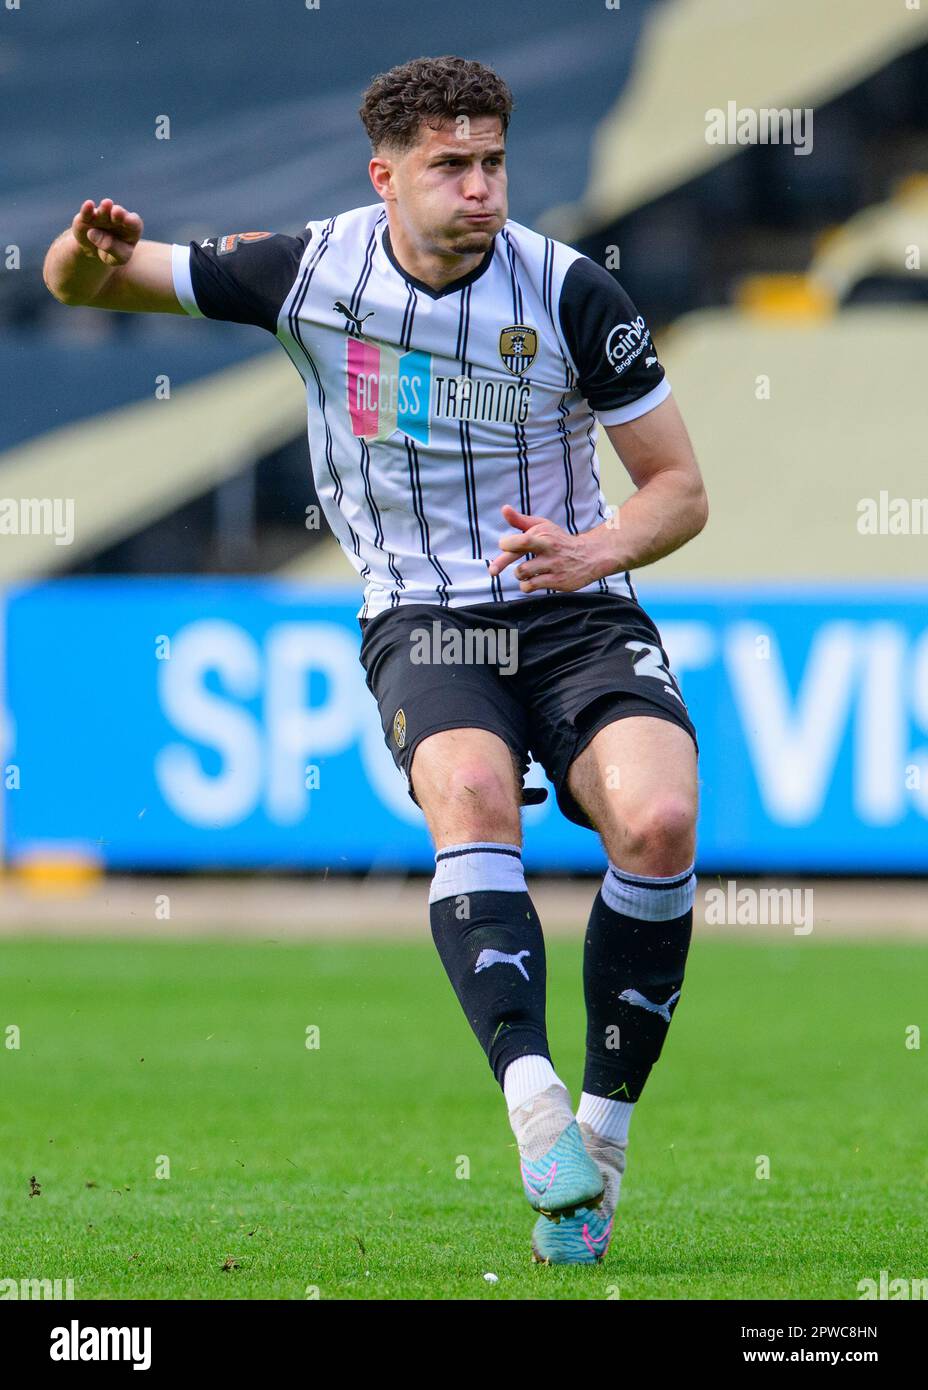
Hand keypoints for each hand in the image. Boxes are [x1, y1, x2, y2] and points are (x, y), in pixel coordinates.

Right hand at [71, 198, 142, 266]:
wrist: (96, 252)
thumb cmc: (113, 254)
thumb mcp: (118, 258)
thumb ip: (112, 248)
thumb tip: (94, 234)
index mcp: (131, 228)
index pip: (134, 223)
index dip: (131, 221)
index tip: (128, 221)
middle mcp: (117, 218)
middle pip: (119, 214)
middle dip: (118, 213)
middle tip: (117, 212)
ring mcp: (102, 215)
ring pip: (103, 211)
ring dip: (104, 209)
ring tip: (106, 204)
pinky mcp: (87, 217)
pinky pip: (87, 212)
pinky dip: (87, 209)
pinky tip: (88, 204)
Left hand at [487, 504, 613, 592]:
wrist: (590, 556)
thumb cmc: (559, 541)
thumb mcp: (543, 526)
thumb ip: (521, 520)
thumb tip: (504, 509)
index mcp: (543, 535)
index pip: (520, 540)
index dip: (506, 544)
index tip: (504, 546)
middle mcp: (548, 549)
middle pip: (520, 552)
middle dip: (501, 563)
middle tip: (492, 571)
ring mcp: (553, 566)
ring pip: (523, 572)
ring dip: (519, 574)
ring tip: (525, 572)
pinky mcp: (557, 581)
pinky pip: (531, 586)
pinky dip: (526, 585)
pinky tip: (531, 581)